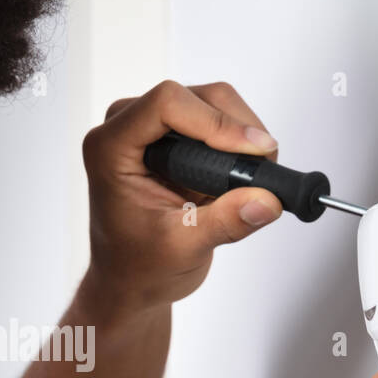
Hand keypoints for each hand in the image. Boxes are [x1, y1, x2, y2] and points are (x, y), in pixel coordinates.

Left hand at [80, 80, 282, 317]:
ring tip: (257, 175)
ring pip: (212, 100)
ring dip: (243, 132)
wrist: (132, 279)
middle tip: (264, 167)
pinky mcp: (174, 135)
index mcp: (110, 150)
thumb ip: (224, 222)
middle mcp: (125, 129)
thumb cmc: (139, 265)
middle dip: (237, 127)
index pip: (165, 104)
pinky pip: (217, 116)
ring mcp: (150, 128)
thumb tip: (268, 200)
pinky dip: (241, 139)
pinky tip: (246, 173)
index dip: (214, 122)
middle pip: (195, 97)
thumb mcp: (181, 248)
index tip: (251, 153)